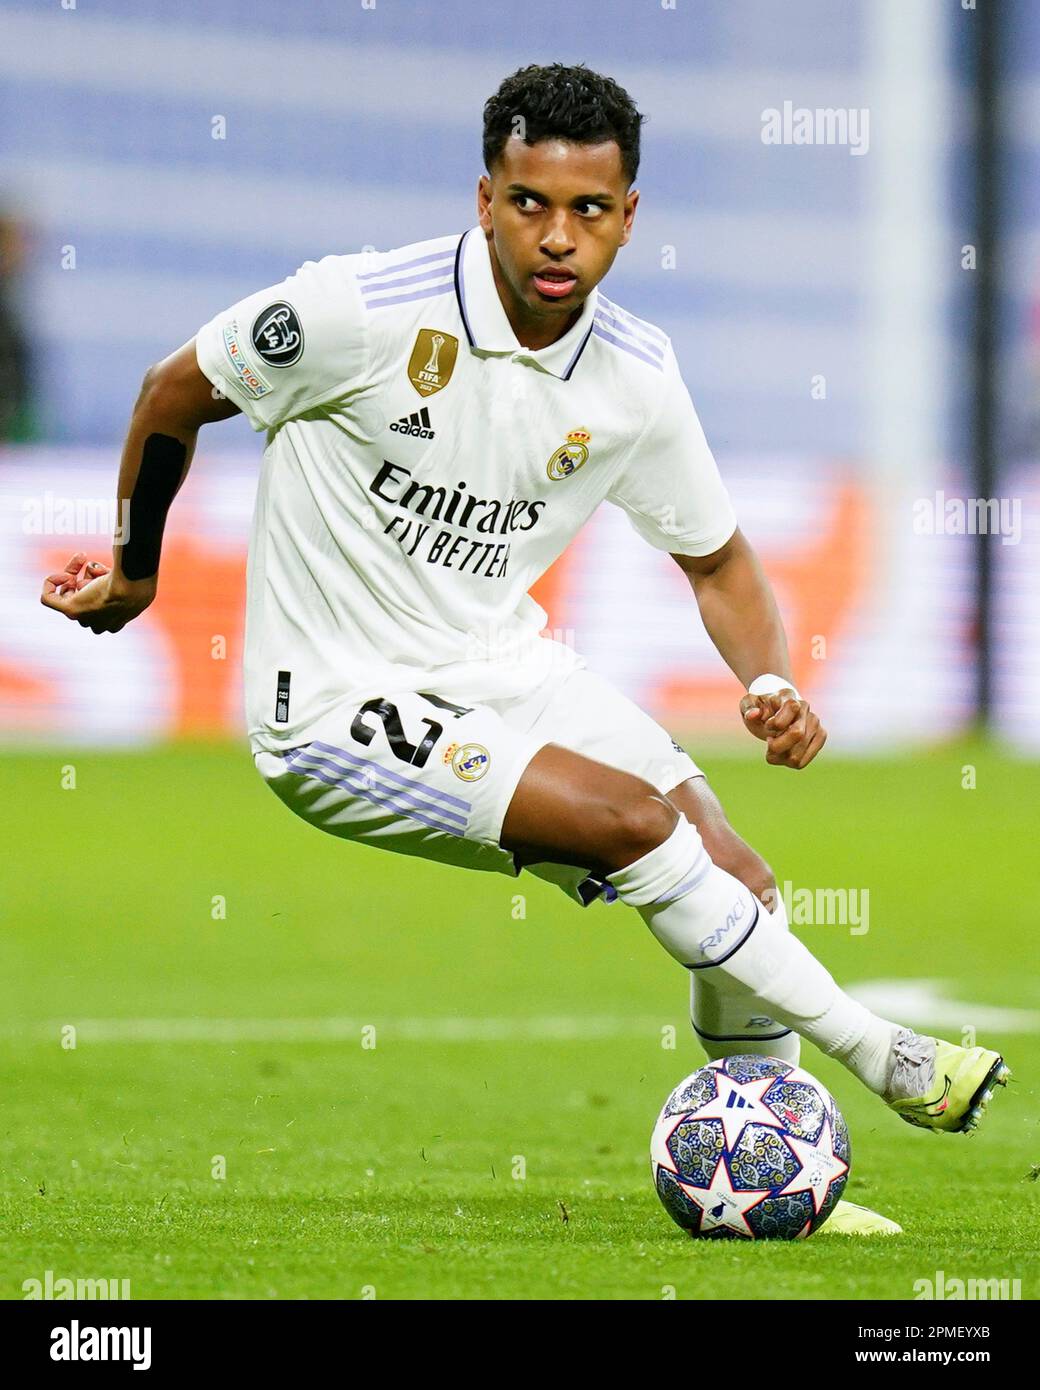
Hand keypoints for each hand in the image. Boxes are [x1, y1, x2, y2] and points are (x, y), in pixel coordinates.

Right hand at [40, 551, 155, 632]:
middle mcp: (98, 623)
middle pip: (84, 594)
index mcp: (114, 621)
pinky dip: (49, 583)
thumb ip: (126, 574)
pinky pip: (48, 598)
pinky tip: (63, 572)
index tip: (96, 568)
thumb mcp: (133, 580)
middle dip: (85, 575)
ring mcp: (84, 617)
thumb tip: (125, 552)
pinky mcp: (71, 610)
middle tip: (88, 561)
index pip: (96, 600)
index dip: (93, 580)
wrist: (132, 588)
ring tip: (91, 567)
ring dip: (78, 574)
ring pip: (71, 591)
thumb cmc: (137, 580)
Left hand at [739, 689, 826, 769]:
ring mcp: (815, 723)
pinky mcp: (820, 737)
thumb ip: (748, 708)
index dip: (777, 723)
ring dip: (779, 756)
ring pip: (798, 754)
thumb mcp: (748, 704)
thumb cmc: (760, 708)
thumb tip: (753, 715)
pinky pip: (802, 762)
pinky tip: (782, 753)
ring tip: (773, 748)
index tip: (767, 724)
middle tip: (768, 741)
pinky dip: (787, 763)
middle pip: (797, 734)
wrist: (775, 711)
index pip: (792, 708)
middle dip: (777, 745)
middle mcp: (805, 708)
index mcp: (788, 696)